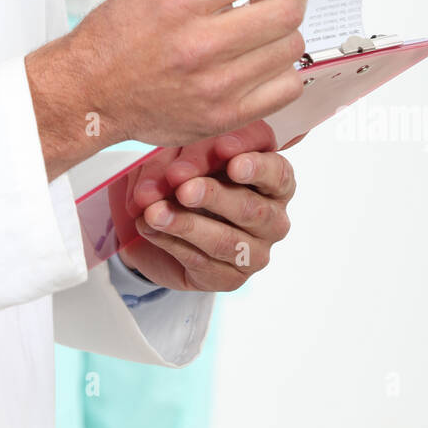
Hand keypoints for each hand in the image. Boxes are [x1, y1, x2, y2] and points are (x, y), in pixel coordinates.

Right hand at [27, 0, 309, 177]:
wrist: (90, 93)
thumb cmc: (117, 39)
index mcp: (181, 3)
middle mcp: (201, 45)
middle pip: (285, 11)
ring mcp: (217, 86)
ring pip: (291, 48)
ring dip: (285, 32)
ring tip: (265, 29)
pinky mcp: (225, 116)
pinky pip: (287, 87)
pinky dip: (283, 69)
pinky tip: (265, 61)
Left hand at [117, 121, 295, 290]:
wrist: (162, 220)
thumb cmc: (188, 176)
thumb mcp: (189, 156)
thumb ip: (191, 157)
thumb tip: (177, 172)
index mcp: (275, 181)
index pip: (277, 172)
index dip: (254, 163)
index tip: (224, 149)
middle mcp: (273, 219)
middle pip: (252, 209)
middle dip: (214, 196)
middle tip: (184, 188)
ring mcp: (256, 253)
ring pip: (225, 240)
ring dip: (187, 224)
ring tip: (155, 212)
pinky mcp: (231, 279)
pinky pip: (201, 262)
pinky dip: (171, 242)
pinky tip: (149, 227)